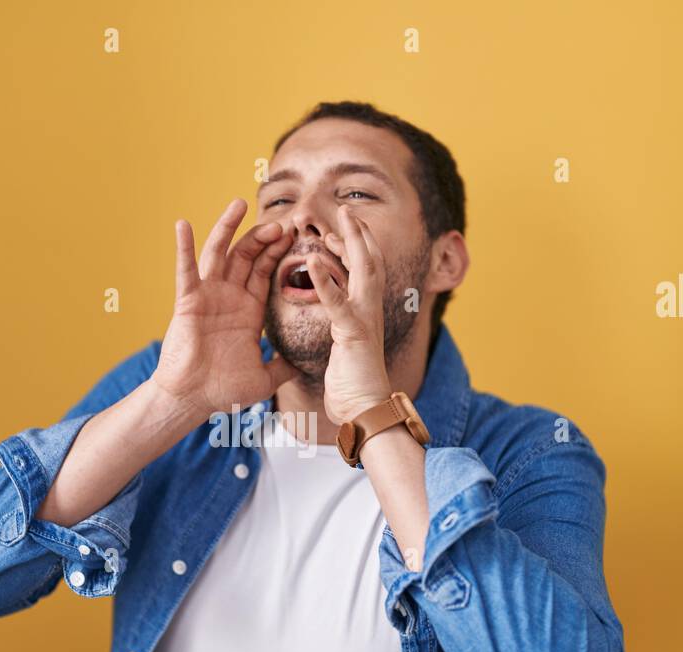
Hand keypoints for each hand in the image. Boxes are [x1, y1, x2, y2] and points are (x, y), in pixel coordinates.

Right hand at [151, 198, 297, 418]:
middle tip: (282, 221)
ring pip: (220, 254)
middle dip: (263, 237)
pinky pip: (186, 271)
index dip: (278, 252)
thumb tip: (304, 366)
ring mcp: (207, 296)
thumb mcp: (264, 377)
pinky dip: (184, 247)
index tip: (293, 234)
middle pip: (247, 256)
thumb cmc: (223, 390)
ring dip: (228, 229)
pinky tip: (184, 225)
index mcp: (248, 311)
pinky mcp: (188, 301)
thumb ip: (283, 367)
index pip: (265, 272)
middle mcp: (228, 297)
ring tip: (239, 204)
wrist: (193, 400)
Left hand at [307, 205, 392, 424]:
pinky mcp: (354, 333)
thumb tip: (339, 329)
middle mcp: (370, 310)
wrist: (365, 411)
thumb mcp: (346, 350)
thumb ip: (343, 332)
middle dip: (358, 233)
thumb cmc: (353, 386)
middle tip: (344, 209)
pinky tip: (312, 260)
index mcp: (365, 313)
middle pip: (370, 260)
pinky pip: (338, 302)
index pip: (364, 271)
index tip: (338, 231)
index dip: (355, 247)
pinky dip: (325, 280)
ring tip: (338, 218)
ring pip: (364, 270)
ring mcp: (365, 319)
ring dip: (351, 242)